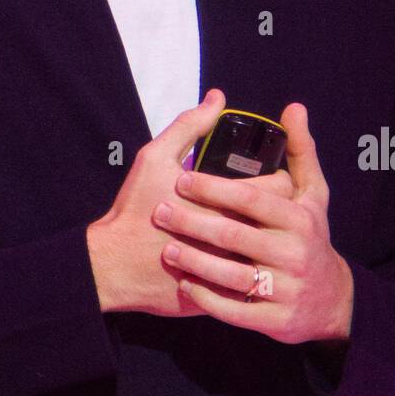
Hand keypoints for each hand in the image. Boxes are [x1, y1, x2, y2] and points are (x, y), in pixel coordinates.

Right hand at [87, 88, 294, 316]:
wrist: (113, 266)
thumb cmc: (135, 208)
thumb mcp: (155, 158)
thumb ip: (190, 126)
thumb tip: (217, 100)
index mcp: (225, 204)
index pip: (279, 189)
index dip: (280, 180)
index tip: (270, 178)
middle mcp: (235, 240)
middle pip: (281, 222)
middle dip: (277, 211)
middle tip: (263, 204)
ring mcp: (230, 272)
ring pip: (271, 254)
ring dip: (267, 242)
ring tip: (257, 230)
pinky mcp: (222, 296)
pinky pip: (251, 282)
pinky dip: (251, 268)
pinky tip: (241, 257)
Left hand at [151, 102, 353, 342]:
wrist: (331, 300)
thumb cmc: (311, 236)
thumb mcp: (313, 194)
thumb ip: (300, 150)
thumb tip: (293, 107)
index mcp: (298, 218)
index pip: (250, 198)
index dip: (213, 188)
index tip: (181, 179)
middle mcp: (294, 253)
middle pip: (233, 234)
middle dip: (192, 221)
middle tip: (160, 211)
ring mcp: (286, 289)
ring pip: (230, 275)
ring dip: (194, 261)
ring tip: (166, 247)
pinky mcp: (276, 321)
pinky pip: (235, 310)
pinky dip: (207, 298)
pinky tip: (185, 284)